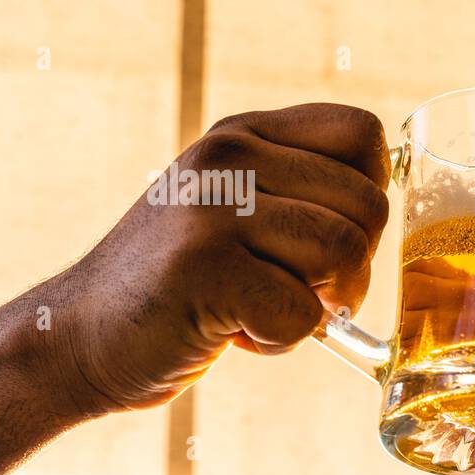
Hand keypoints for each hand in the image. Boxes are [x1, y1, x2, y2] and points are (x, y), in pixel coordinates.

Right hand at [44, 103, 389, 415]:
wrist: (82, 333)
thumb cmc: (187, 281)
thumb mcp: (240, 207)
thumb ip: (304, 188)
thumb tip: (391, 194)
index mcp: (246, 133)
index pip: (363, 133)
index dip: (368, 194)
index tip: (330, 231)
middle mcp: (230, 157)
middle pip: (370, 205)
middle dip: (351, 268)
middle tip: (295, 288)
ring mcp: (213, 208)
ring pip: (345, 256)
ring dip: (319, 307)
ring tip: (262, 307)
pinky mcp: (202, 269)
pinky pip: (302, 314)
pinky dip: (281, 341)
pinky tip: (234, 331)